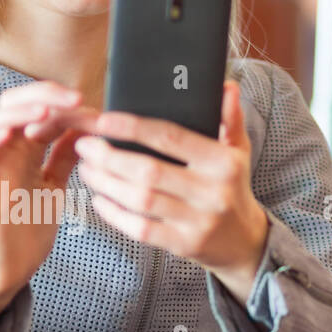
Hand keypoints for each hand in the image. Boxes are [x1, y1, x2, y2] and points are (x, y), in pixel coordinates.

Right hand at [0, 82, 98, 318]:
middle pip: (11, 106)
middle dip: (41, 95)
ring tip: (44, 112)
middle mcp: (5, 153)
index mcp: (25, 149)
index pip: (38, 109)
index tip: (92, 109)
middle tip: (73, 100)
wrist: (17, 266)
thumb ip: (64, 155)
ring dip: (16, 113)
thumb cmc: (31, 226)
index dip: (63, 103)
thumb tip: (84, 126)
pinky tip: (7, 135)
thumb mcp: (56, 183)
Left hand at [73, 80, 270, 306]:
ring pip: (141, 200)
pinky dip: (115, 214)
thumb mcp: (238, 151)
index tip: (103, 121)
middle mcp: (212, 192)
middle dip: (109, 157)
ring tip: (86, 169)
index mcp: (223, 162)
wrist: (245, 241)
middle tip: (85, 145)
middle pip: (149, 171)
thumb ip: (230, 119)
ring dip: (106, 183)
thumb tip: (227, 87)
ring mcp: (198, 221)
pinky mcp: (183, 245)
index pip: (171, 138)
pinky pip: (141, 229)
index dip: (133, 128)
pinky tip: (99, 200)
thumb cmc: (232, 186)